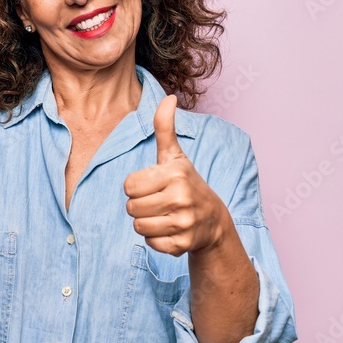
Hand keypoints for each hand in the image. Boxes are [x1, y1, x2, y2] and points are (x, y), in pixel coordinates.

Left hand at [123, 94, 227, 256]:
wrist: (213, 220)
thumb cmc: (186, 183)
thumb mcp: (175, 156)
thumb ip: (165, 128)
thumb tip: (169, 97)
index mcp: (175, 174)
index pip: (129, 185)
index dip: (136, 186)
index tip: (152, 185)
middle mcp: (181, 197)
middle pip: (131, 208)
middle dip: (139, 206)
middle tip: (158, 202)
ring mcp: (184, 223)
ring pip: (138, 227)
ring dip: (146, 223)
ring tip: (163, 215)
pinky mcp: (183, 245)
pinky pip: (150, 244)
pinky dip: (156, 239)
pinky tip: (170, 230)